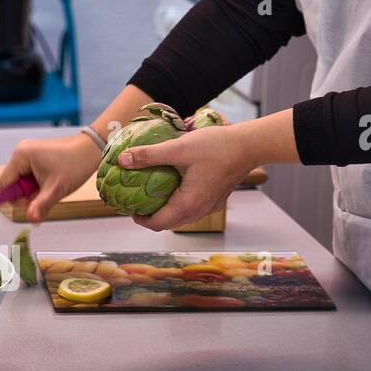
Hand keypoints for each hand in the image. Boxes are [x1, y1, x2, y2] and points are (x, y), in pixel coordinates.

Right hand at [0, 132, 102, 222]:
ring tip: (51, 187)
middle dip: (26, 194)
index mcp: (20, 156)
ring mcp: (28, 153)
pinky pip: (29, 176)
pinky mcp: (35, 155)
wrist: (91, 149)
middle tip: (45, 194)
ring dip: (34, 190)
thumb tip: (31, 220)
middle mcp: (21, 152)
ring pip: (22, 181)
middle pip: (12, 183)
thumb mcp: (56, 189)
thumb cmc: (75, 165)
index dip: (13, 198)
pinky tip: (51, 182)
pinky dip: (38, 183)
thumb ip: (40, 206)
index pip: (4, 184)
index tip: (29, 203)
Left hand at [118, 123, 256, 231]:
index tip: (129, 206)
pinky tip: (173, 188)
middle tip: (137, 200)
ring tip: (152, 195)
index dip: (139, 219)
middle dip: (149, 216)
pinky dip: (178, 205)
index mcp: (188, 204)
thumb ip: (148, 155)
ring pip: (180, 218)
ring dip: (164, 211)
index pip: (156, 224)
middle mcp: (199, 211)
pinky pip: (192, 210)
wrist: (249, 146)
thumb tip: (122, 160)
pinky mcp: (215, 200)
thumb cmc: (216, 146)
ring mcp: (209, 207)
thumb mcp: (178, 148)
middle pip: (167, 224)